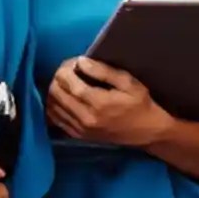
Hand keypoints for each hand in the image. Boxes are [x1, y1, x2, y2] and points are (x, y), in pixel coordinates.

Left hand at [45, 57, 172, 146]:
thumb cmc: (140, 104)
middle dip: (59, 77)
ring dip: (55, 90)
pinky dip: (54, 105)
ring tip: (68, 82)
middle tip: (70, 70)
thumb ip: (104, 71)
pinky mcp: (78, 136)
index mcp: (98, 103)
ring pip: (52, 106)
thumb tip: (81, 61)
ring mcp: (80, 129)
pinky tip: (64, 97)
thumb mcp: (128, 82)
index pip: (68, 83)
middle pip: (56, 93)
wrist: (147, 131)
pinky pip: (56, 119)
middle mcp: (85, 118)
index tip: (74, 62)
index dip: (66, 68)